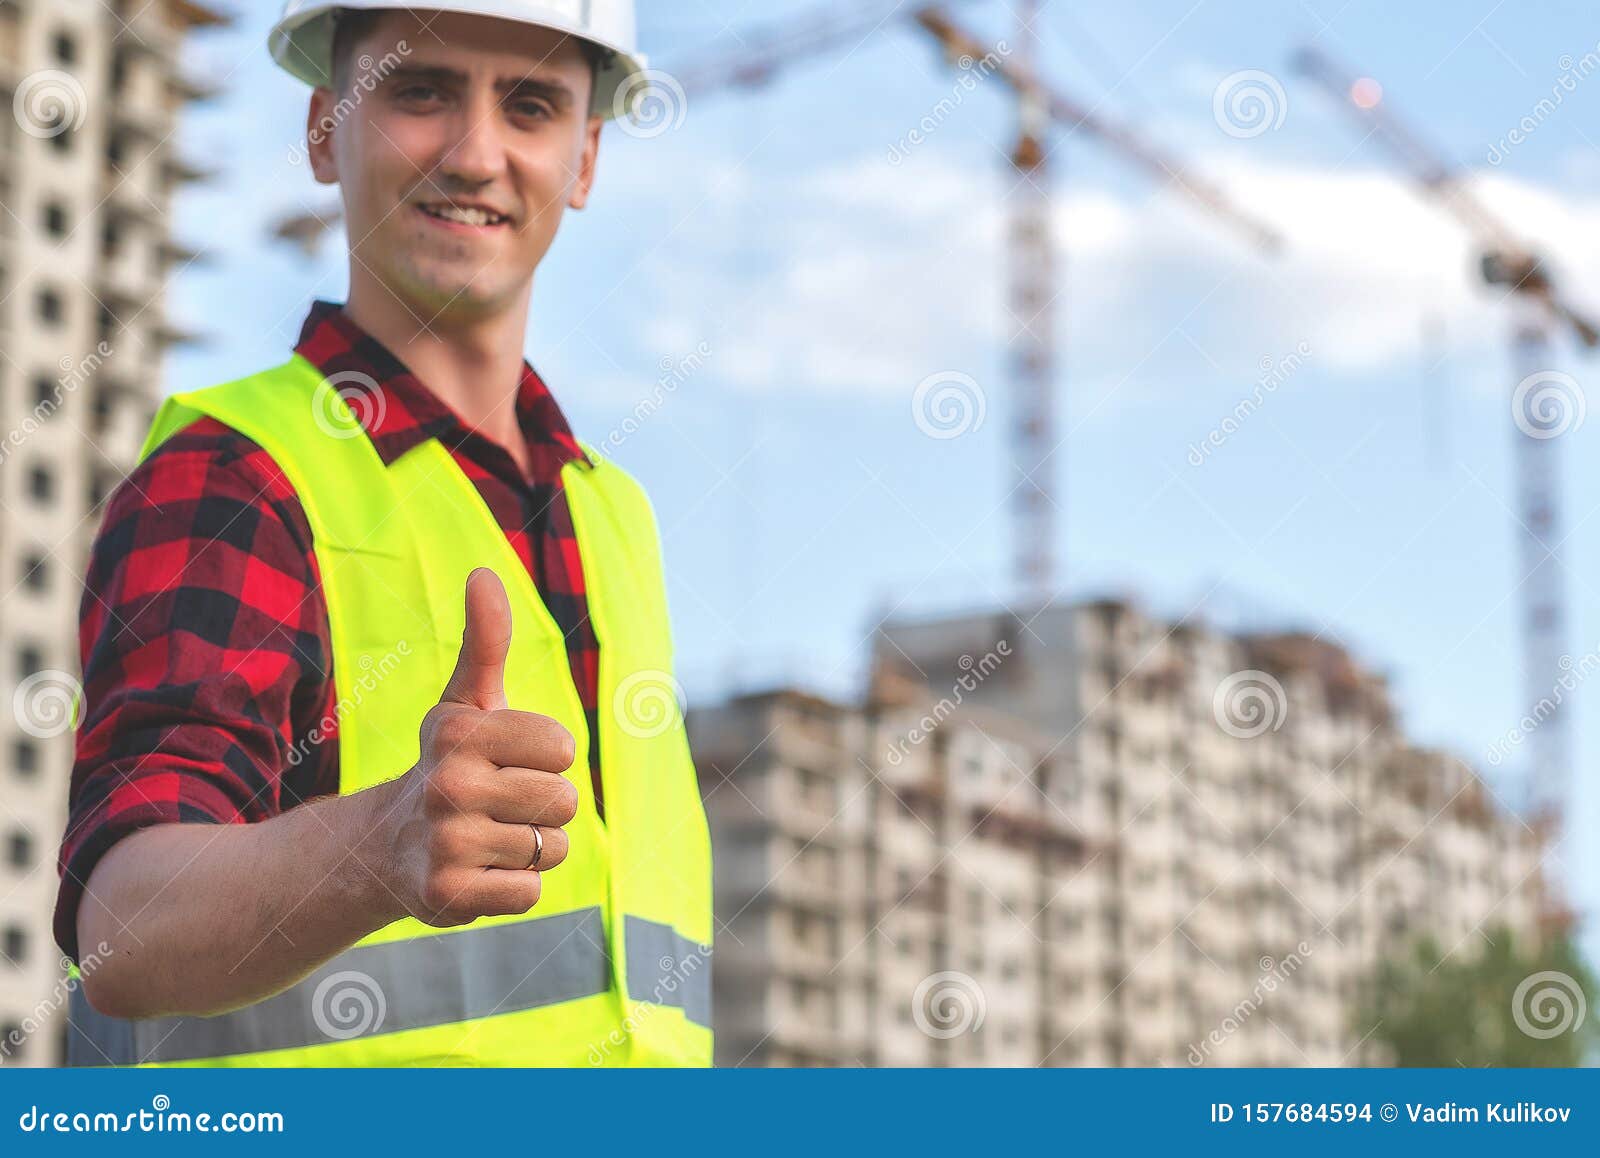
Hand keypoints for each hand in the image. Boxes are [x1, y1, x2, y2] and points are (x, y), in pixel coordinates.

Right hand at [382, 568, 578, 927]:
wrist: (387, 847)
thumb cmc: (450, 762)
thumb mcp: (467, 700)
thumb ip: (486, 639)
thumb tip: (484, 571)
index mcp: (458, 733)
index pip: (563, 748)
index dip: (547, 758)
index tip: (508, 761)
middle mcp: (447, 786)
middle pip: (564, 801)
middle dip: (544, 807)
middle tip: (498, 805)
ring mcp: (446, 844)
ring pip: (551, 848)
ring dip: (532, 848)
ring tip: (489, 838)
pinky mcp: (449, 897)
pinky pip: (531, 893)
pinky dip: (514, 888)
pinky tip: (479, 872)